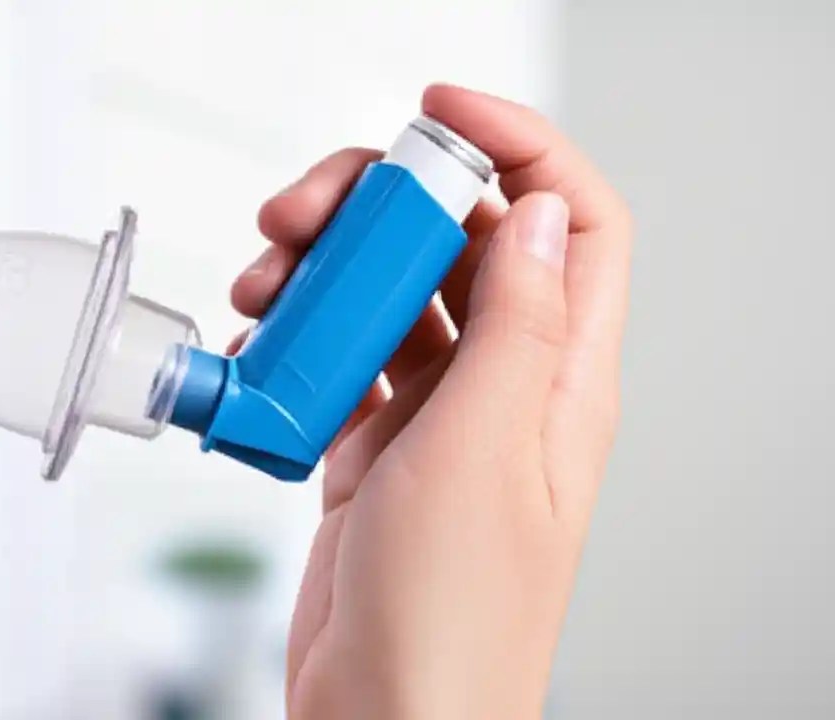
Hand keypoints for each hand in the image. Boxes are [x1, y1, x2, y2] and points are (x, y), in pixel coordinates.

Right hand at [232, 85, 630, 717]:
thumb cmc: (449, 621)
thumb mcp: (485, 452)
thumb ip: (517, 327)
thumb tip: (541, 216)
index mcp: (558, 381)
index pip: (572, 222)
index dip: (519, 148)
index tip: (435, 116)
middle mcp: (504, 391)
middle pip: (457, 246)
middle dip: (378, 210)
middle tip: (299, 217)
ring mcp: (437, 421)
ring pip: (389, 300)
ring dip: (323, 276)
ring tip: (263, 294)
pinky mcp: (376, 451)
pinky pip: (341, 363)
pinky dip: (297, 342)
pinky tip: (262, 355)